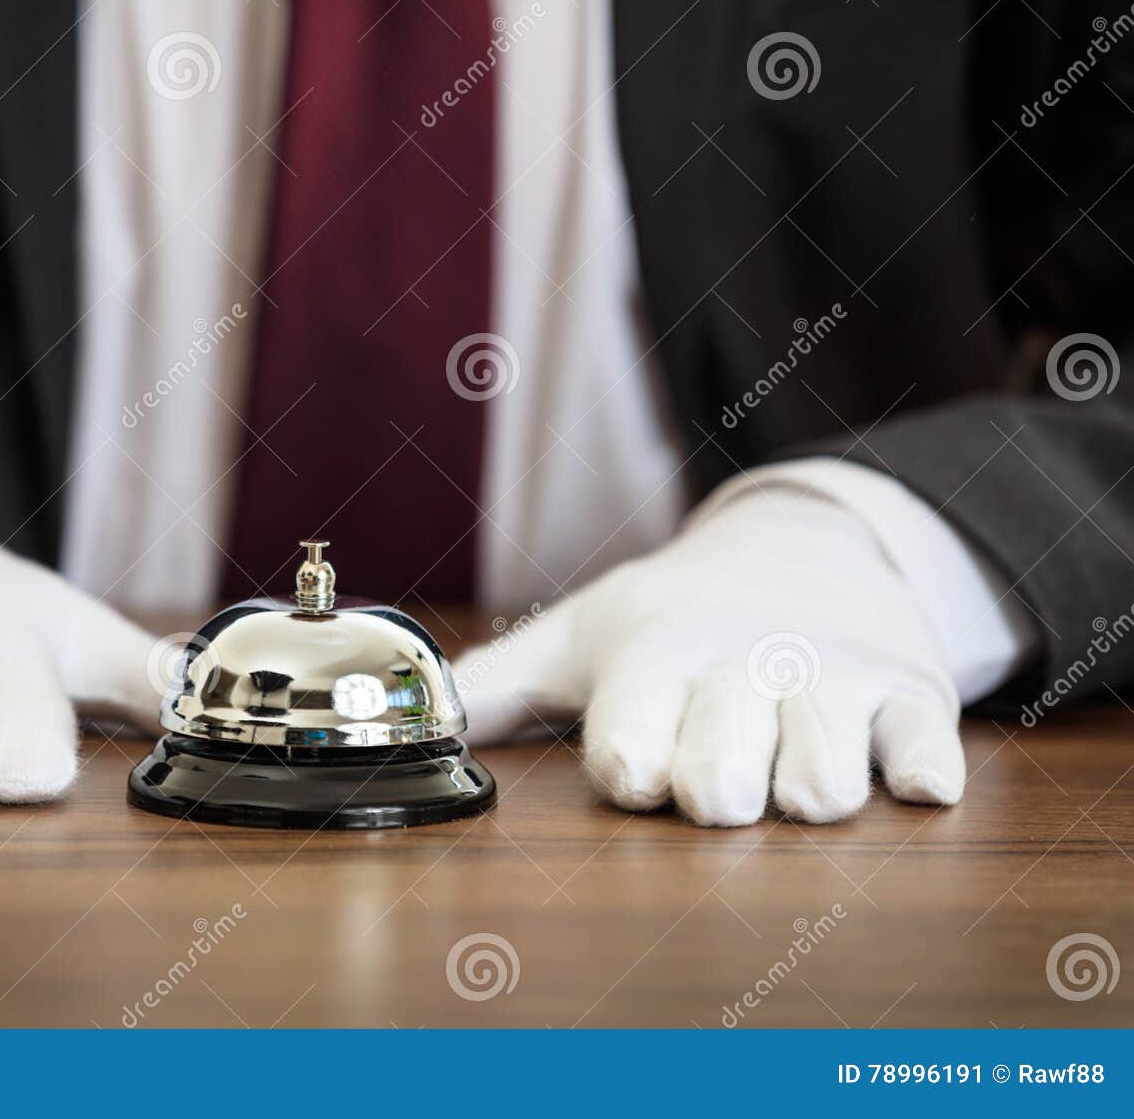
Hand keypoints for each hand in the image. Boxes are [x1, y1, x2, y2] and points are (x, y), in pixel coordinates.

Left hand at [458, 486, 962, 824]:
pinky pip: (927, 758)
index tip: (634, 773)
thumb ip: (493, 685)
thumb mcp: (580, 634)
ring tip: (791, 765)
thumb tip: (411, 721)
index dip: (630, 768)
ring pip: (821, 784)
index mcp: (654, 657)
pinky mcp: (913, 692)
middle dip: (713, 795)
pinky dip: (915, 775)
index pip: (631, 741)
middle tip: (716, 782)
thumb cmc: (674, 613)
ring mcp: (833, 680)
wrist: (803, 543)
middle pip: (721, 778)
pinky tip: (893, 763)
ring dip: (805, 794)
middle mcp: (742, 667)